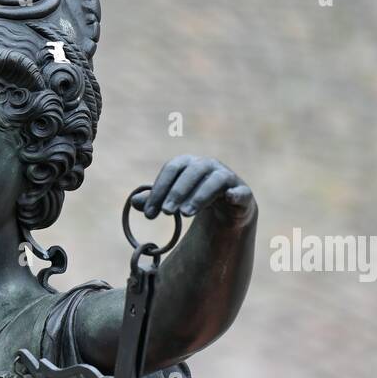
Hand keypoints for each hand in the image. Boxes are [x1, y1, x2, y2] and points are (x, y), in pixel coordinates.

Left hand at [132, 155, 253, 224]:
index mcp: (189, 164)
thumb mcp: (172, 199)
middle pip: (192, 173)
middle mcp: (208, 166)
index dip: (159, 190)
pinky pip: (240, 191)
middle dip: (177, 192)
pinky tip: (229, 198)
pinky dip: (236, 193)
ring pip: (214, 182)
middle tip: (166, 212)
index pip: (172, 170)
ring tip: (185, 213)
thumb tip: (134, 202)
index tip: (149, 214)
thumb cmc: (193, 198)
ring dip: (199, 196)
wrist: (226, 207)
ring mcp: (227, 178)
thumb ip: (154, 199)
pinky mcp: (242, 193)